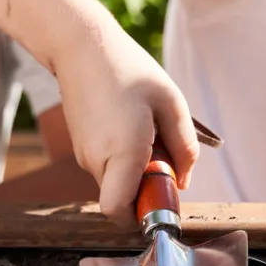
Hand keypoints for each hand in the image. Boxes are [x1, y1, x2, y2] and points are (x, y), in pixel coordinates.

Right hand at [57, 28, 198, 228]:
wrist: (80, 48)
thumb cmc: (128, 70)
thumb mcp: (171, 103)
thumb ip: (185, 146)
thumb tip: (183, 180)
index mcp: (123, 152)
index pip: (119, 211)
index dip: (140, 217)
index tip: (161, 199)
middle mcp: (98, 160)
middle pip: (122, 198)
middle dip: (146, 188)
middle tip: (162, 155)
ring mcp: (85, 155)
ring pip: (115, 183)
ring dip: (135, 171)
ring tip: (145, 131)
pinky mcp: (80, 148)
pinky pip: (107, 166)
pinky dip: (122, 159)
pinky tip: (129, 125)